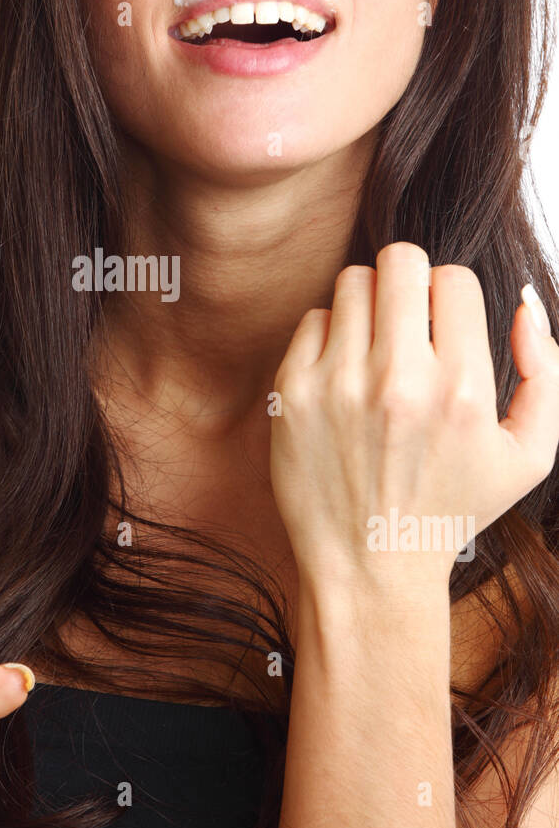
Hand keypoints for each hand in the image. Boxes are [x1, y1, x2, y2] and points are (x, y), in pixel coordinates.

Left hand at [269, 243, 558, 595]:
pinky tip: (346, 374)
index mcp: (460, 392)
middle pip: (400, 261)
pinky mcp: (293, 393)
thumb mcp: (529, 454)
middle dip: (410, 280)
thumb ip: (546, 373)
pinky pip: (313, 318)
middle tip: (409, 318)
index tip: (445, 326)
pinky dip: (331, 336)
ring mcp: (339, 385)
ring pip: (352, 282)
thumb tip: (523, 303)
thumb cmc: (449, 510)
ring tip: (377, 348)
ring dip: (369, 306)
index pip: (454, 278)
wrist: (370, 567)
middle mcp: (398, 382)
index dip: (453, 295)